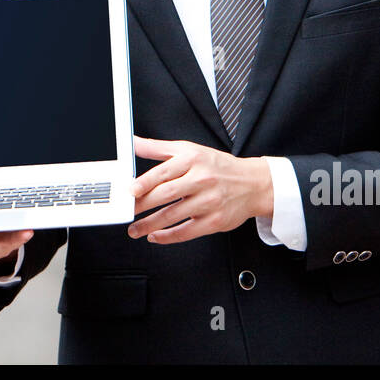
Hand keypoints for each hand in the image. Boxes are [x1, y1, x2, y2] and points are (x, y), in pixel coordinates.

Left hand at [129, 135, 272, 243]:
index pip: (165, 172)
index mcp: (193, 160)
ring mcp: (209, 202)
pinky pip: (186, 232)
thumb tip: (131, 142)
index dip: (145, 182)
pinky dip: (167, 236)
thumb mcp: (189, 150)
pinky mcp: (214, 221)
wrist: (253, 183)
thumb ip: (157, 148)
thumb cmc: (217, 166)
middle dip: (142, 205)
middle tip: (126, 212)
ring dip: (149, 225)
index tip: (130, 191)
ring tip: (134, 229)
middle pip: (166, 194)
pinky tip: (154, 236)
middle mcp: (202, 180)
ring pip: (174, 215)